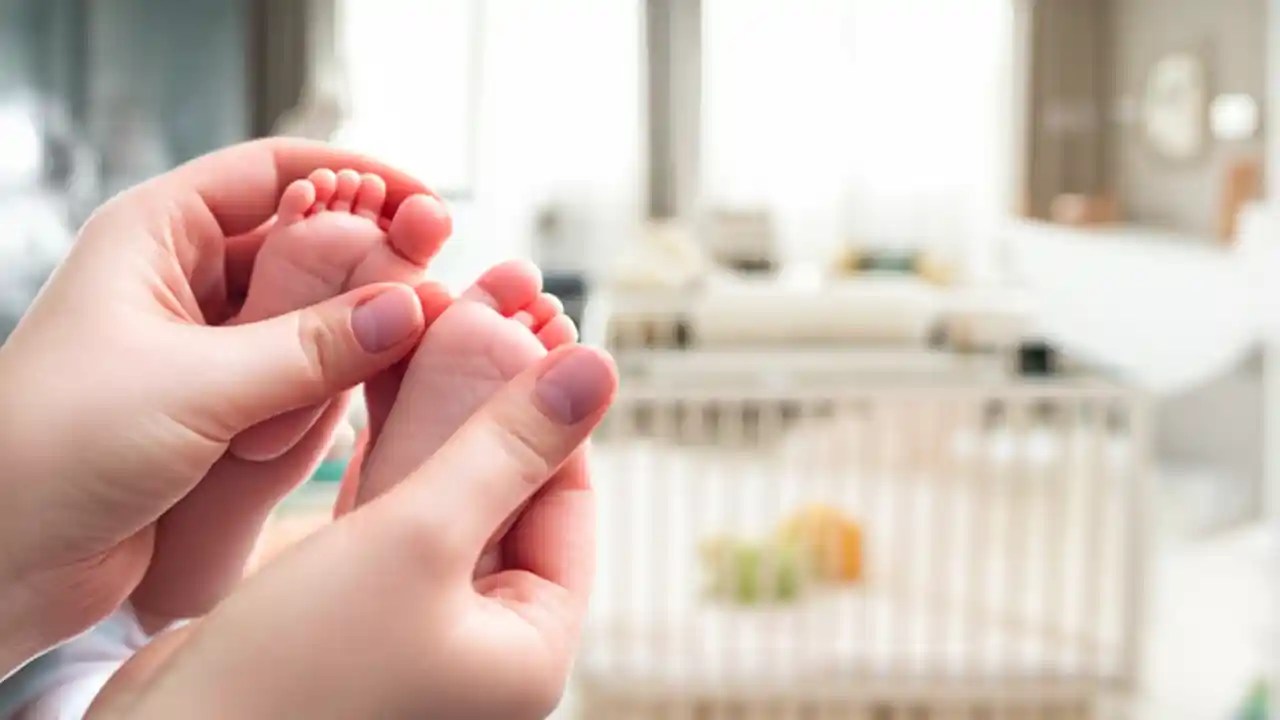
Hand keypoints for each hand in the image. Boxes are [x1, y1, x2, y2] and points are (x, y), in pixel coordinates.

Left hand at [0, 138, 444, 674]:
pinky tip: (377, 381)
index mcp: (154, 235)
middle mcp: (181, 280)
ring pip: (305, 309)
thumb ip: (312, 348)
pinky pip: (296, 371)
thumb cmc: (56, 448)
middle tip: (436, 271)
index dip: (354, 173)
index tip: (425, 199)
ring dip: (357, 318)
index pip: (272, 171)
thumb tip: (411, 307)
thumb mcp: (195, 386)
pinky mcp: (217, 404)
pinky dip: (336, 375)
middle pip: (298, 238)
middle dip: (369, 250)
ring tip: (420, 329)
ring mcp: (201, 344)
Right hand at [87, 345, 617, 719]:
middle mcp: (481, 642)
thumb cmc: (293, 670)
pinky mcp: (355, 609)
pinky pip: (392, 518)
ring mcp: (416, 626)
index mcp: (530, 647)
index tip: (530, 333)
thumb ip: (506, 448)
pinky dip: (388, 458)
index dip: (549, 412)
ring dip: (436, 421)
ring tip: (430, 335)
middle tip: (474, 322)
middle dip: (487, 408)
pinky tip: (382, 392)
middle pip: (507, 497)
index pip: (570, 503)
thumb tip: (598, 370)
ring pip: (445, 500)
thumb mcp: (421, 539)